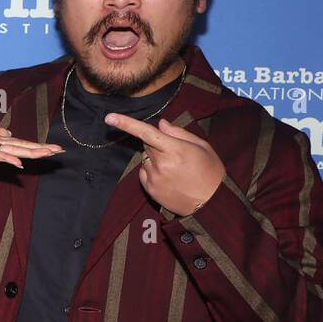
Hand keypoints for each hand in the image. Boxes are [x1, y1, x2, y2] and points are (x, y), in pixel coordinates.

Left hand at [104, 114, 224, 215]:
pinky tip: (169, 178)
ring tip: (176, 169)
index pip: (146, 133)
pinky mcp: (150, 190)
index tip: (109, 117)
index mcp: (175, 150)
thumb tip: (161, 124)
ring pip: (145, 159)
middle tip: (176, 154)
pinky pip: (143, 173)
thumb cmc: (211, 172)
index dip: (126, 123)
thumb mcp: (202, 147)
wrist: (212, 204)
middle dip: (157, 145)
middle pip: (147, 145)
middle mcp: (161, 164)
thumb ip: (179, 133)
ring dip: (155, 159)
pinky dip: (152, 171)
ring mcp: (154, 178)